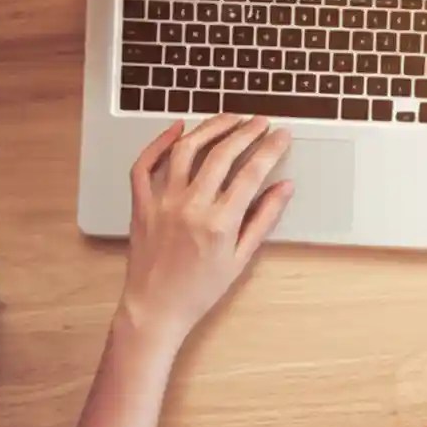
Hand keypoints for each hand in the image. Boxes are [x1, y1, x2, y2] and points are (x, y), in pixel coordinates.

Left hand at [118, 115, 293, 346]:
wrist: (155, 308)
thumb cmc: (200, 289)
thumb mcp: (242, 258)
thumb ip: (264, 218)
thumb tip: (285, 187)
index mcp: (219, 223)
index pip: (252, 172)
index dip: (270, 148)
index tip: (281, 135)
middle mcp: (191, 206)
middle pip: (222, 154)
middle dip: (246, 132)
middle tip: (260, 122)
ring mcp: (162, 202)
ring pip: (187, 150)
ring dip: (211, 128)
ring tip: (230, 118)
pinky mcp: (141, 203)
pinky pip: (145, 164)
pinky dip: (160, 142)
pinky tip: (178, 128)